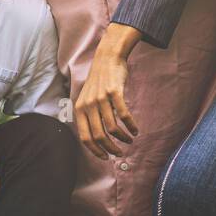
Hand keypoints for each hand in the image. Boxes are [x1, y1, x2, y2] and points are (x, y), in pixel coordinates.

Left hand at [74, 44, 138, 159]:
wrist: (107, 58)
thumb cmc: (100, 81)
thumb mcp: (88, 98)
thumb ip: (89, 115)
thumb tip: (96, 137)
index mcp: (80, 109)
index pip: (85, 137)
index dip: (95, 150)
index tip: (105, 157)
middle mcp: (88, 105)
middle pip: (99, 136)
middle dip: (110, 148)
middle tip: (120, 153)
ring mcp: (101, 99)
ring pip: (112, 128)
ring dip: (122, 138)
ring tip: (130, 140)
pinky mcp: (114, 92)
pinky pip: (123, 115)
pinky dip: (130, 125)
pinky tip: (135, 130)